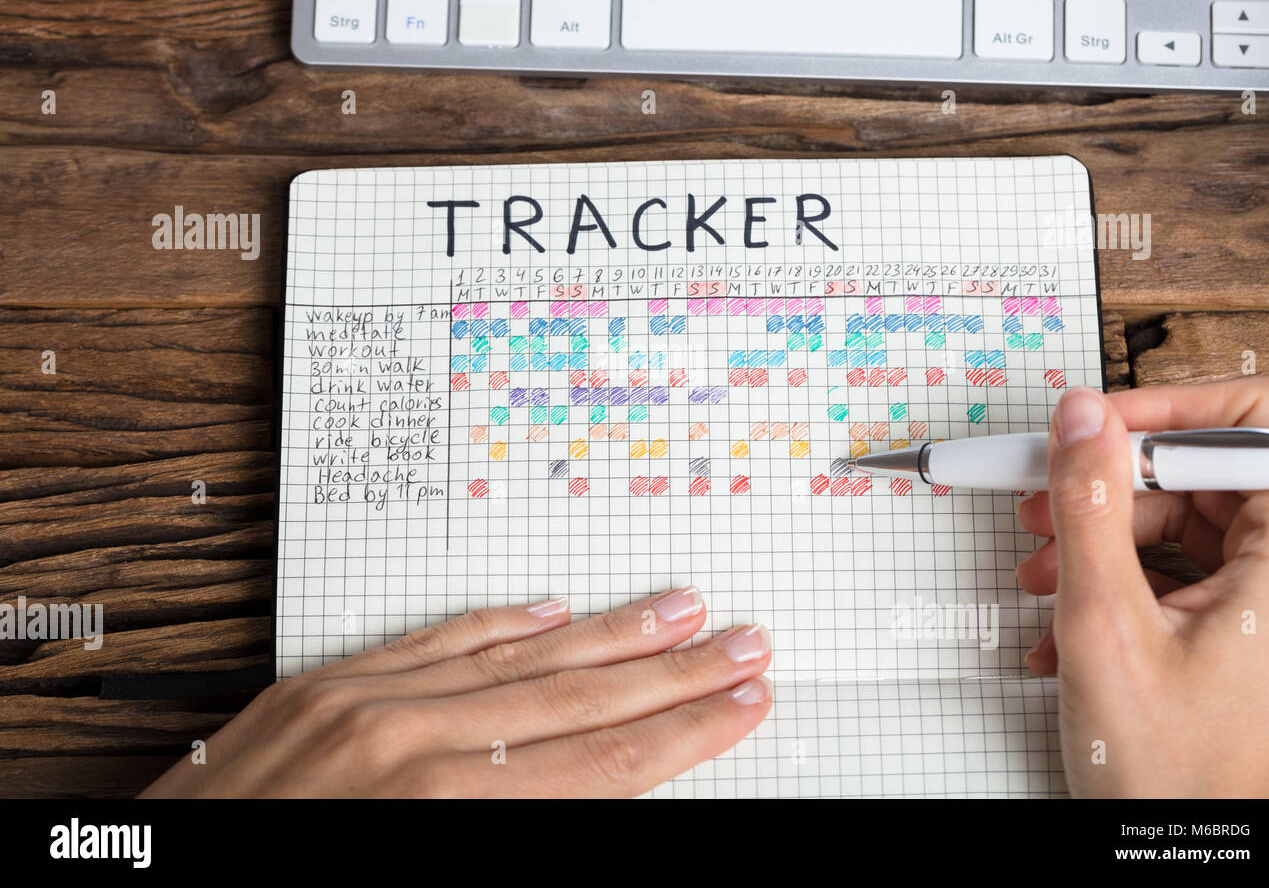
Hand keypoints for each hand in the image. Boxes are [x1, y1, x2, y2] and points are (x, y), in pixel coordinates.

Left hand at [141, 588, 771, 796]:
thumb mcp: (426, 885)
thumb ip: (522, 825)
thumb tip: (597, 793)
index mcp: (444, 816)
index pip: (604, 768)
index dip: (687, 734)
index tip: (746, 702)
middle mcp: (412, 748)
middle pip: (579, 703)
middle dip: (676, 673)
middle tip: (744, 640)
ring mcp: (364, 706)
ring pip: (518, 657)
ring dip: (609, 634)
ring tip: (677, 609)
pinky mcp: (322, 687)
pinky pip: (432, 641)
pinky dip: (499, 623)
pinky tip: (553, 610)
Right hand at [1015, 376, 1268, 796]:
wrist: (1194, 861)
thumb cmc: (1179, 776)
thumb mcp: (1106, 625)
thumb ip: (1090, 507)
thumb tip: (1082, 418)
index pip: (1254, 423)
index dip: (1165, 411)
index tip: (1093, 428)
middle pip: (1205, 471)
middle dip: (1113, 486)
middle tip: (1045, 501)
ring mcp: (1268, 602)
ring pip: (1181, 523)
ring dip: (1099, 540)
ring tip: (1042, 577)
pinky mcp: (1237, 629)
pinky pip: (1174, 572)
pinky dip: (1114, 583)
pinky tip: (1063, 622)